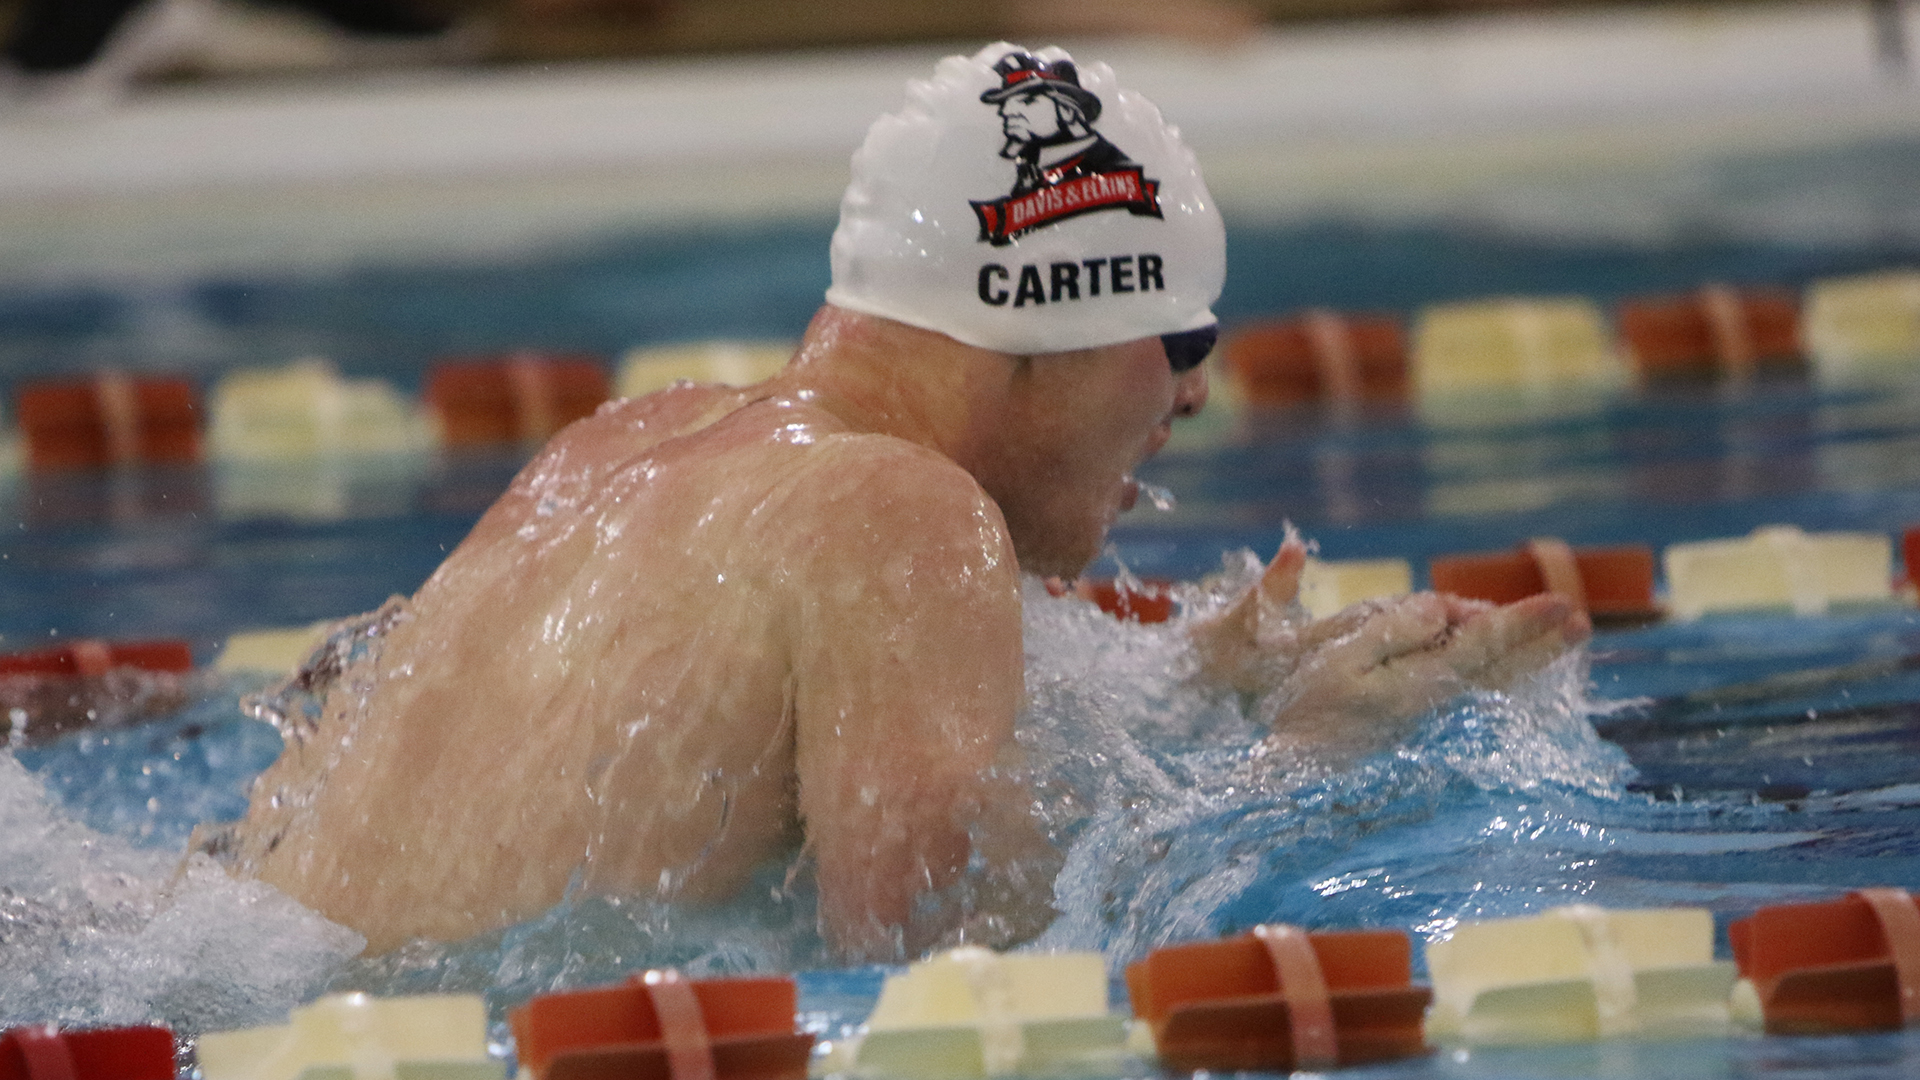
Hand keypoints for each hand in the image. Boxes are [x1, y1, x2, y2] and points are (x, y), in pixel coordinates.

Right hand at [1190, 535, 1591, 759]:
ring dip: (1527, 663)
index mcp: (1420, 683)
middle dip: (1542, 644)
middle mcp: (1439, 709)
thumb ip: (1393, 631)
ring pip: (1495, 690)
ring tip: (1557, 641)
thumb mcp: (1338, 660)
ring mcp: (1437, 731)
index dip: (1524, 622)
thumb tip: (1438, 608)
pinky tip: (1512, 681)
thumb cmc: (1307, 714)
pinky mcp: (1426, 744)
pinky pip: (1477, 707)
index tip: (1563, 603)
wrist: (1297, 783)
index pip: (1483, 645)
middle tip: (1582, 620)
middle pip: (1504, 671)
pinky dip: (1502, 687)